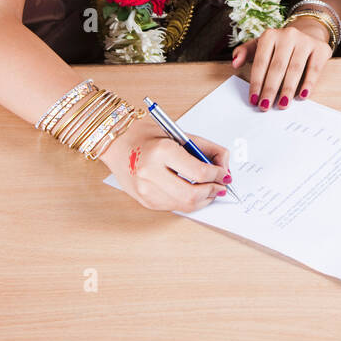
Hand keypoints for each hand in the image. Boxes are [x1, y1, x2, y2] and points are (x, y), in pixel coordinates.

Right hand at [101, 122, 230, 211]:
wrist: (116, 143)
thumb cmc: (146, 134)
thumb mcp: (178, 133)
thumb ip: (204, 148)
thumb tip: (223, 166)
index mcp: (161, 152)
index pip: (198, 172)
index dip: (217, 175)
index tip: (224, 174)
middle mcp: (151, 173)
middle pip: (192, 194)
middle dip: (212, 191)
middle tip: (221, 186)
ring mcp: (145, 190)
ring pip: (184, 205)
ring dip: (203, 200)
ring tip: (210, 190)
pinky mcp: (144, 201)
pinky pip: (173, 206)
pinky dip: (188, 202)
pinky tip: (194, 193)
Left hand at [231, 20, 332, 108]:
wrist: (308, 34)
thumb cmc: (280, 46)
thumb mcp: (261, 46)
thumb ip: (245, 53)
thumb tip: (235, 63)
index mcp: (270, 35)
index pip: (261, 62)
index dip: (257, 82)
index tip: (253, 100)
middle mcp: (288, 35)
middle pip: (277, 67)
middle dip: (270, 89)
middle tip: (265, 106)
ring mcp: (305, 41)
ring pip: (294, 69)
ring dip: (287, 89)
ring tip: (282, 104)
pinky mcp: (320, 49)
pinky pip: (314, 69)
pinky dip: (308, 83)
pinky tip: (302, 96)